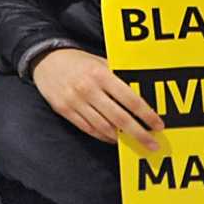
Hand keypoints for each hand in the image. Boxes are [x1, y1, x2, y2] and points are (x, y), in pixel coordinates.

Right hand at [32, 47, 162, 150]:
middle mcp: (88, 89)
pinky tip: (114, 138)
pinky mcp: (64, 110)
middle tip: (153, 144)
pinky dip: (104, 136)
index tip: (158, 125)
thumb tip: (143, 96)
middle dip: (139, 134)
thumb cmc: (79, 62)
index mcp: (100, 74)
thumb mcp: (100, 63)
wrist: (45, 59)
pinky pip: (89, 129)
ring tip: (134, 143)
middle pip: (120, 118)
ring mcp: (75, 101)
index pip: (130, 99)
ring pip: (104, 127)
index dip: (146, 114)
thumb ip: (119, 77)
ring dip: (122, 138)